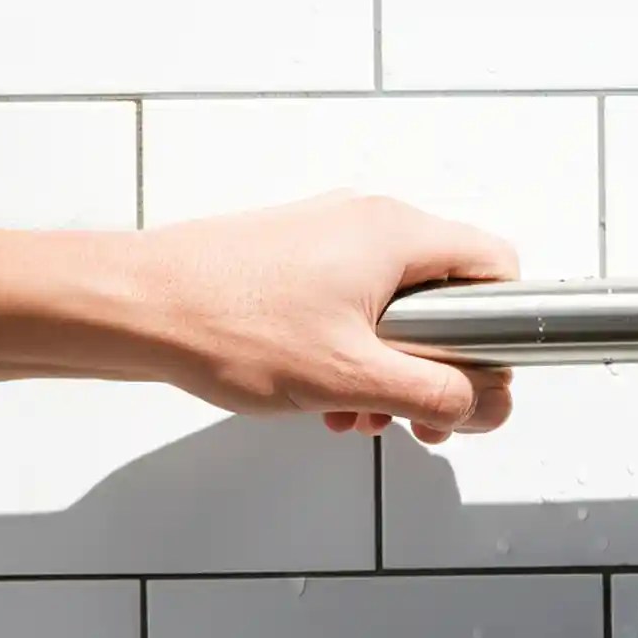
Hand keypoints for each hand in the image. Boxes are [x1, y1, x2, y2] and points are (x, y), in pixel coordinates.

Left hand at [133, 190, 518, 443]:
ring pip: (397, 308)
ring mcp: (331, 235)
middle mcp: (370, 222)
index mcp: (396, 234)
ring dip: (390, 368)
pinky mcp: (299, 256)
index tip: (479, 379)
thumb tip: (488, 403)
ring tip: (356, 409)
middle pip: (448, 295)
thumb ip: (436, 394)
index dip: (502, 331)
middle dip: (438, 366)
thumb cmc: (226, 323)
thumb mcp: (352, 377)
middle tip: (419, 414)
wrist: (135, 305)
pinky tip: (322, 393)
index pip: (497, 268)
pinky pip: (353, 306)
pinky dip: (352, 352)